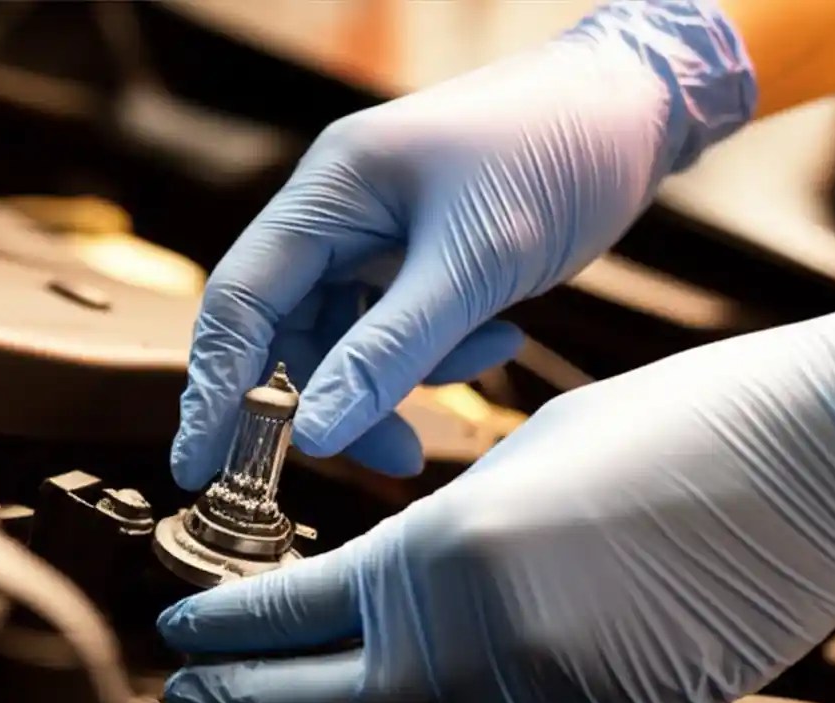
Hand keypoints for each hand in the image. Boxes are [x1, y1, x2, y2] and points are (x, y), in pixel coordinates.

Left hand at [159, 266, 834, 702]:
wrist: (811, 454)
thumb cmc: (672, 428)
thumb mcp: (521, 463)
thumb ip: (446, 533)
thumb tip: (399, 576)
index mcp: (445, 552)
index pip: (297, 612)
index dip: (228, 629)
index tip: (182, 635)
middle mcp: (481, 641)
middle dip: (245, 700)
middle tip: (189, 693)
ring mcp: (548, 697)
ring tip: (312, 691)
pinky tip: (459, 681)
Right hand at [170, 0, 755, 488]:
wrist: (635, 109)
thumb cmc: (553, 153)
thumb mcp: (472, 263)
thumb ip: (390, 352)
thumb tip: (316, 436)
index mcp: (329, 192)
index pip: (241, 299)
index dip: (215, 384)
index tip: (199, 461)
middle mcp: (340, 213)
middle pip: (296, 330)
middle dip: (335, 399)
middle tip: (386, 457)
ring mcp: (380, 235)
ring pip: (354, 339)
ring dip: (403, 379)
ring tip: (477, 372)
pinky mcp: (422, 256)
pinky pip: (403, 327)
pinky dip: (443, 352)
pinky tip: (499, 336)